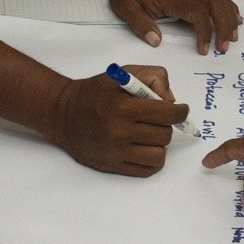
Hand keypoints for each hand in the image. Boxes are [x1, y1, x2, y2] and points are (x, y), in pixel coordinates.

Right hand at [47, 65, 187, 175]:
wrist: (62, 114)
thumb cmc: (95, 92)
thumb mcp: (123, 73)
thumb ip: (153, 78)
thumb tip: (172, 102)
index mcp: (123, 107)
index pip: (167, 114)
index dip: (180, 112)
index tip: (181, 110)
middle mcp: (120, 132)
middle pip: (165, 134)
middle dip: (166, 125)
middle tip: (157, 119)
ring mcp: (115, 152)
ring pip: (159, 155)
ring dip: (159, 144)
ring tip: (150, 134)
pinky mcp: (111, 166)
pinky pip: (146, 170)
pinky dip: (152, 160)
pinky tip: (145, 148)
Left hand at [111, 0, 240, 52]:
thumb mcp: (126, 7)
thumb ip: (140, 24)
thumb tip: (155, 40)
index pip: (198, 13)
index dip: (204, 32)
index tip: (203, 49)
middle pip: (217, 6)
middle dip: (224, 27)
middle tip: (224, 47)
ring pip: (221, 0)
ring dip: (230, 18)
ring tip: (233, 37)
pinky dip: (229, 8)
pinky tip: (234, 19)